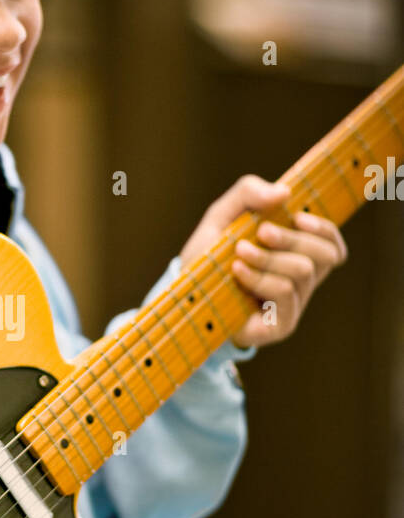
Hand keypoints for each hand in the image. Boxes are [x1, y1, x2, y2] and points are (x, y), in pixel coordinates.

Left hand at [179, 175, 346, 349]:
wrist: (184, 296)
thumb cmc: (208, 255)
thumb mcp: (222, 216)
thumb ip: (248, 193)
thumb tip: (284, 192)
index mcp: (297, 256)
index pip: (333, 245)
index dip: (324, 229)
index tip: (298, 216)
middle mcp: (302, 282)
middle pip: (325, 255)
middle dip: (293, 238)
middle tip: (262, 231)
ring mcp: (294, 305)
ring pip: (303, 271)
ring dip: (269, 257)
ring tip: (239, 251)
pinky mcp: (281, 324)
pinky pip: (284, 292)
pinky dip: (260, 276)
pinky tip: (237, 270)